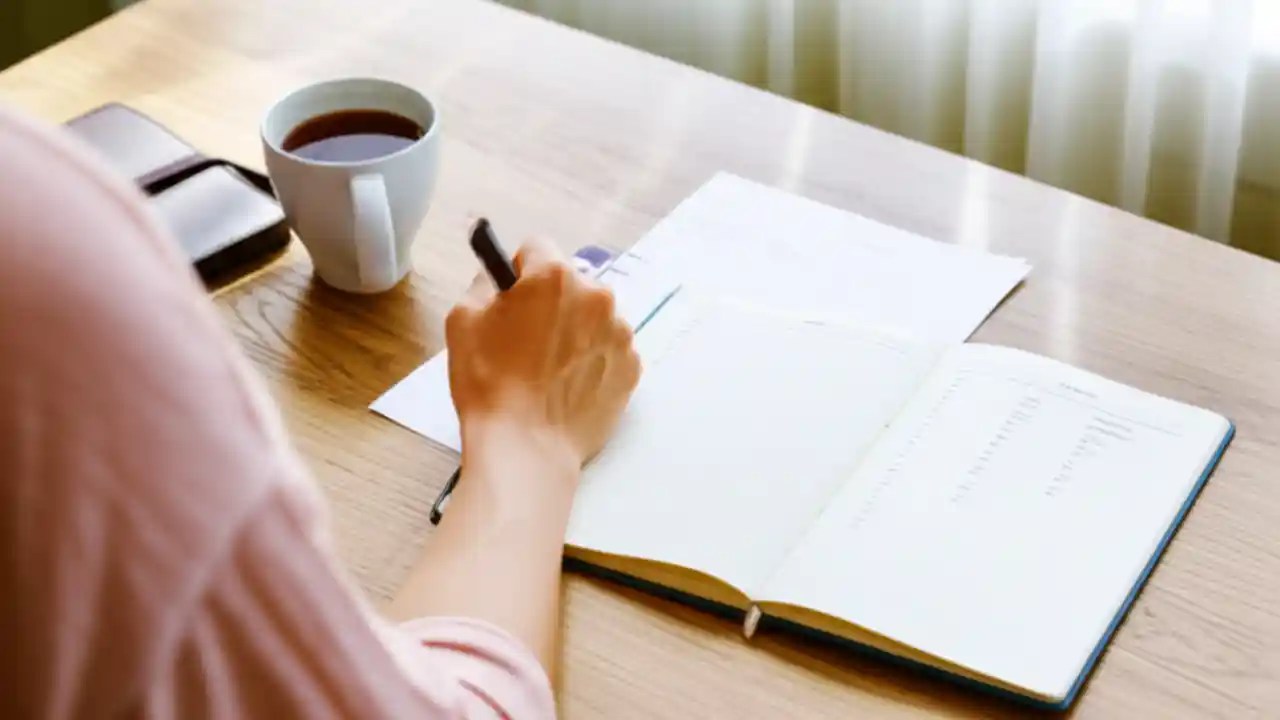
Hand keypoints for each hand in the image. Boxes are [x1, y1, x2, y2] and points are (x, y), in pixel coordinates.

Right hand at [446, 238, 641, 467]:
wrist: (526, 448)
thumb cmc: (488, 383)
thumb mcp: (462, 320)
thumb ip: (485, 284)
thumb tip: (501, 277)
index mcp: (554, 276)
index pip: (536, 248)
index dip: (519, 272)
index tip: (511, 296)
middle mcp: (597, 296)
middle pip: (571, 282)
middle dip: (551, 301)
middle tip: (527, 339)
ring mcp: (620, 333)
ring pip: (593, 316)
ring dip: (575, 330)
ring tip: (548, 369)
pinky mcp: (632, 368)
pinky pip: (609, 349)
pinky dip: (592, 360)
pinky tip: (567, 385)